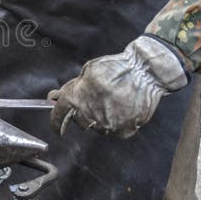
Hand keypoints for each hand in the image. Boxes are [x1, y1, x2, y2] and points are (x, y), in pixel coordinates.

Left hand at [48, 36, 188, 138]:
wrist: (146, 72)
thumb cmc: (116, 68)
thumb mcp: (88, 71)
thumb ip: (70, 87)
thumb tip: (54, 98)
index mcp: (77, 99)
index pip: (58, 116)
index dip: (55, 121)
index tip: (56, 126)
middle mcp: (90, 115)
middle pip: (79, 121)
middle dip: (82, 112)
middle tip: (94, 99)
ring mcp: (107, 125)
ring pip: (96, 127)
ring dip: (99, 117)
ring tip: (111, 101)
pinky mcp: (123, 131)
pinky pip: (113, 130)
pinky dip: (115, 121)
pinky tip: (121, 107)